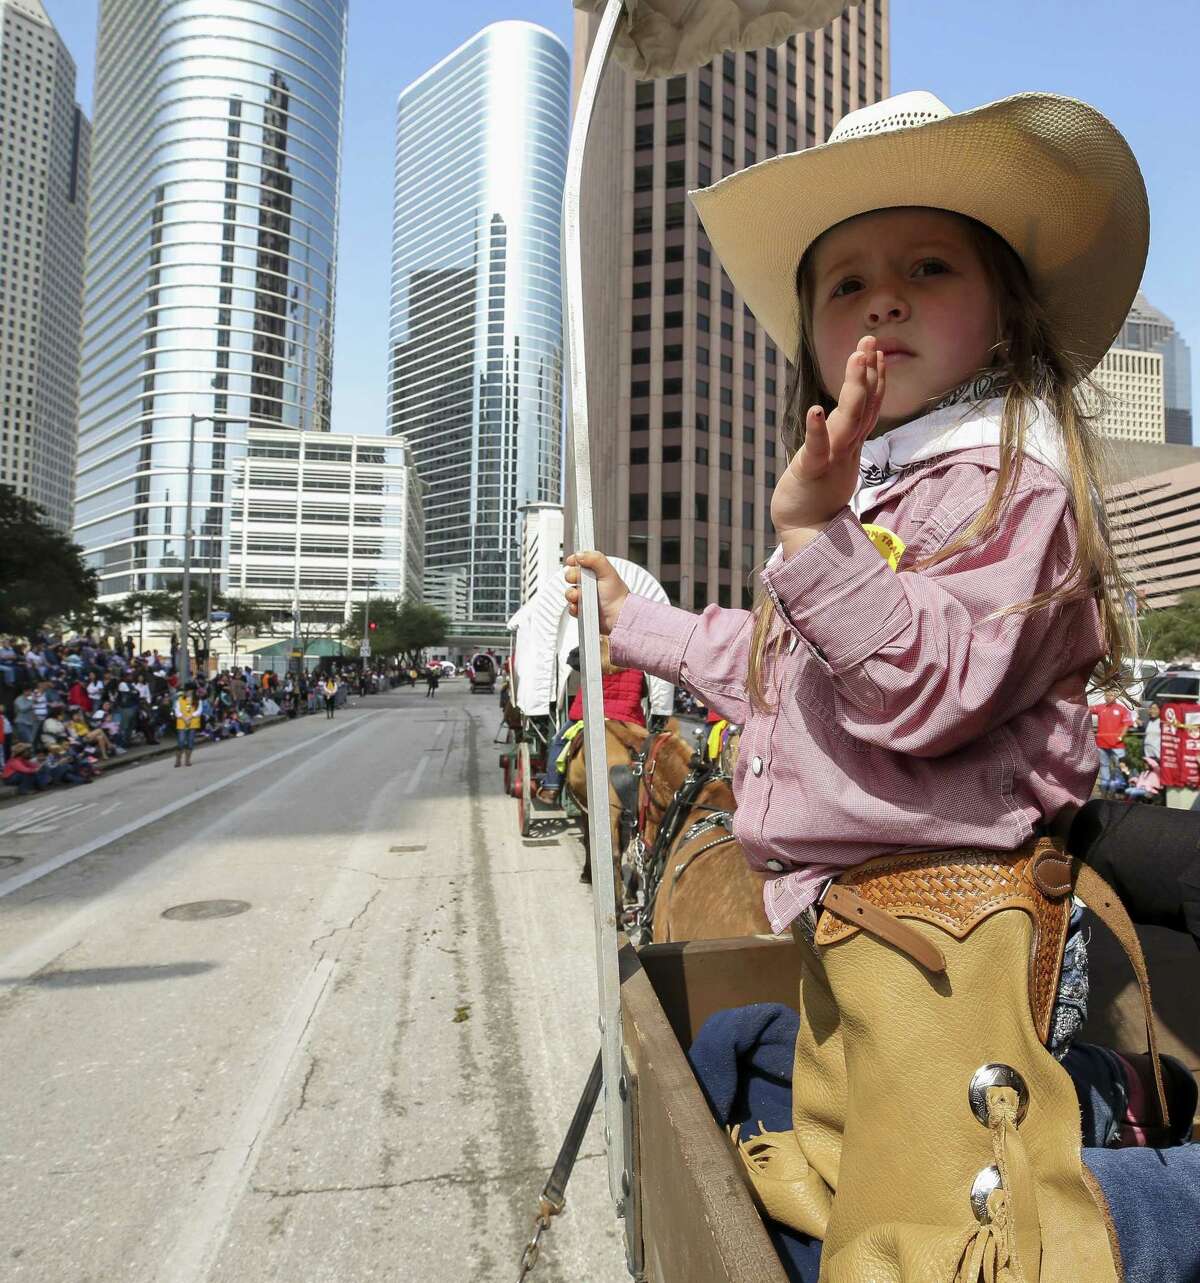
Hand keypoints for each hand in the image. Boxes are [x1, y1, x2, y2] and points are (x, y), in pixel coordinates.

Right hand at [564, 552, 629, 634]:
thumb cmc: (617, 596)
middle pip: (571, 575)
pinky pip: (571, 607)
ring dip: (571, 594)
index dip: (574, 561)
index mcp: (596, 572)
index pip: (580, 561)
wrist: (618, 617)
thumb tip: (579, 554)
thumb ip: (595, 559)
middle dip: (571, 577)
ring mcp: (585, 596)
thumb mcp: (608, 572)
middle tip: (579, 580)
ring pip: (569, 592)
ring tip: (579, 596)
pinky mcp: (582, 609)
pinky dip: (573, 607)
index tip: (572, 562)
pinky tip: (580, 607)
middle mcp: (589, 583)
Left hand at [770, 335, 885, 548]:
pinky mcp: (812, 472)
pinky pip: (817, 449)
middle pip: (864, 407)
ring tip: (856, 358)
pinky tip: (815, 409)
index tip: (877, 351)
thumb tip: (846, 414)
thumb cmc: (816, 494)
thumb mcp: (834, 458)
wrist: (807, 532)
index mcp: (851, 445)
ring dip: (854, 389)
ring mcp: (833, 460)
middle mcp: (847, 449)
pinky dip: (817, 430)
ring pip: (848, 421)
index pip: (868, 407)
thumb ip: (842, 436)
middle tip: (871, 341)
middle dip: (868, 373)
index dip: (875, 379)